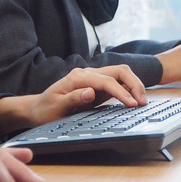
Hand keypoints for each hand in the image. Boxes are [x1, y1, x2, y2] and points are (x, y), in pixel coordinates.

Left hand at [0, 65, 146, 132]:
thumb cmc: (46, 110)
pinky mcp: (97, 85)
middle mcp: (87, 73)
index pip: (106, 81)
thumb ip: (73, 98)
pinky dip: (129, 88)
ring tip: (142, 101)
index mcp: (78, 77)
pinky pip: (117, 82)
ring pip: (120, 74)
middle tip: (142, 102)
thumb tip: (91, 92)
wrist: (38, 108)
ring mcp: (93, 78)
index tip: (132, 104)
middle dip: (134, 84)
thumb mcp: (56, 108)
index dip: (122, 92)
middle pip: (118, 71)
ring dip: (134, 84)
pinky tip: (134, 100)